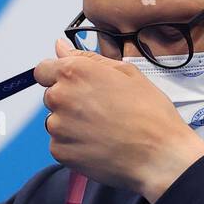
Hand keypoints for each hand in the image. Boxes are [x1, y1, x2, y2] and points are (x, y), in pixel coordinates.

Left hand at [35, 38, 203, 200]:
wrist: (159, 156)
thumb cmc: (149, 114)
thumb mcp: (126, 73)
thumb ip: (87, 58)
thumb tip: (60, 47)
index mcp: (74, 72)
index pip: (43, 69)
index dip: (59, 76)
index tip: (75, 85)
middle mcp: (60, 97)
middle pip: (52, 96)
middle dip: (70, 101)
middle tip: (101, 110)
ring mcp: (58, 127)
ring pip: (56, 122)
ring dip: (72, 124)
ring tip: (103, 130)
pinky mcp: (60, 152)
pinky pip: (60, 144)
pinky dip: (74, 145)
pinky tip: (99, 145)